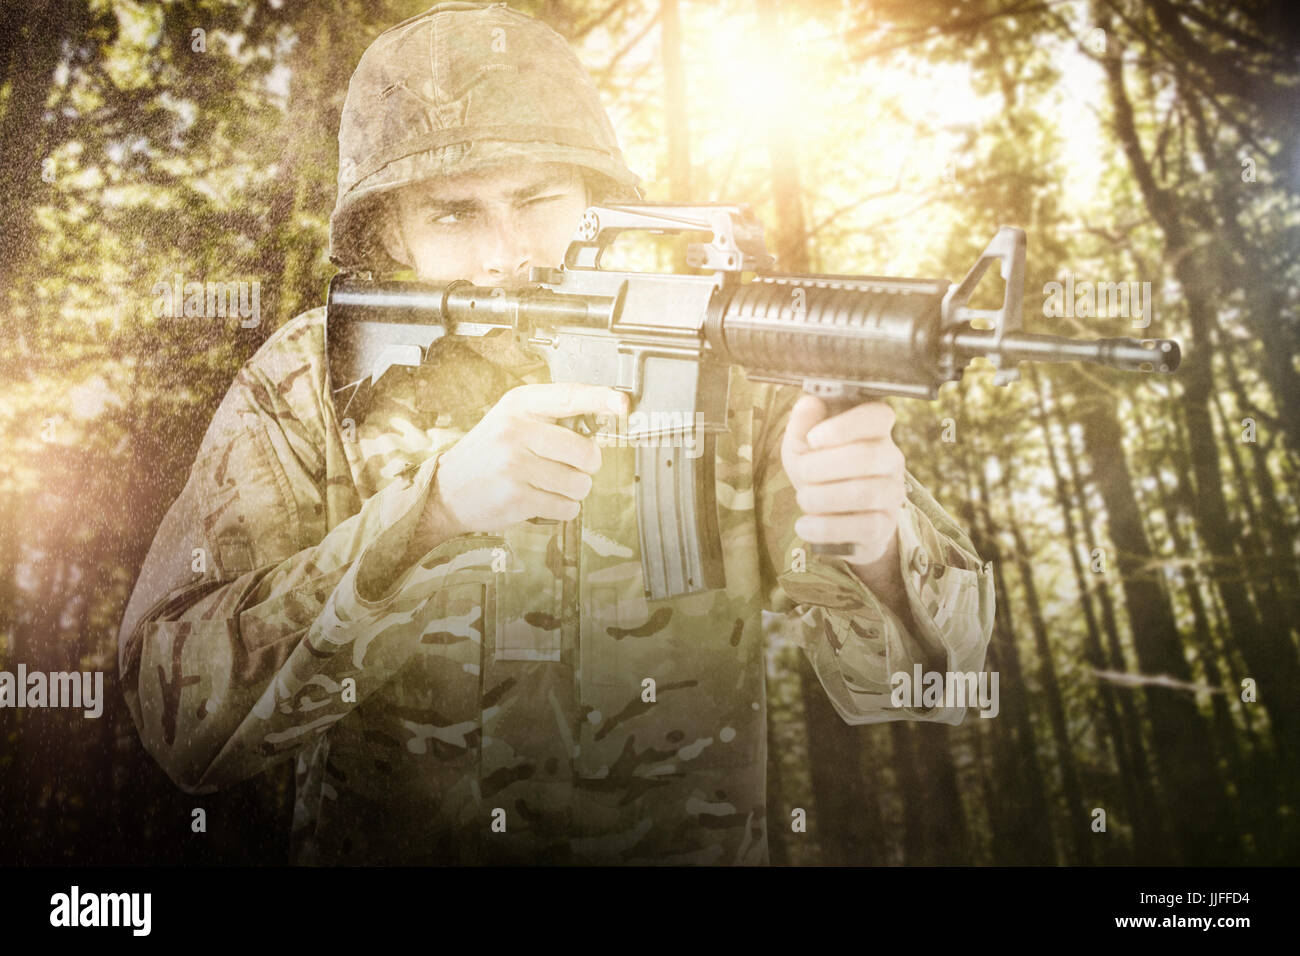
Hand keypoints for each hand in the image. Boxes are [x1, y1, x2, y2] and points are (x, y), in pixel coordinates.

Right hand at [430, 382, 626, 535]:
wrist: (445, 491)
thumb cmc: (487, 455)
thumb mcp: (511, 421)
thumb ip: (550, 417)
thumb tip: (603, 420)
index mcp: (519, 405)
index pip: (569, 396)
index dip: (601, 399)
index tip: (623, 404)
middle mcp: (517, 431)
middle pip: (586, 452)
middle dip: (585, 466)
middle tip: (565, 467)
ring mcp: (516, 465)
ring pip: (580, 484)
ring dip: (571, 490)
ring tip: (545, 484)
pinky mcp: (517, 497)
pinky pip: (566, 507)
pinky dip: (561, 509)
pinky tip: (539, 500)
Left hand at [780, 394, 906, 566]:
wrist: (834, 518)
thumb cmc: (820, 473)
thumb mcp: (803, 446)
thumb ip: (802, 423)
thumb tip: (810, 402)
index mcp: (875, 431)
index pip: (878, 416)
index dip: (844, 426)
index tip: (813, 439)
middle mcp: (891, 460)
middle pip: (868, 456)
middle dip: (823, 466)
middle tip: (802, 474)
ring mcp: (892, 494)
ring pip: (864, 493)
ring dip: (822, 497)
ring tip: (803, 499)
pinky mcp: (885, 526)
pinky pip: (864, 527)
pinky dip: (827, 527)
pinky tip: (805, 525)